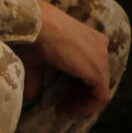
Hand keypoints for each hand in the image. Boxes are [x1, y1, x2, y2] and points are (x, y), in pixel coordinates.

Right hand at [26, 0, 111, 117]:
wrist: (32, 23)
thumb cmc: (31, 34)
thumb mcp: (35, 57)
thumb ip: (37, 77)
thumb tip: (30, 97)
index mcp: (89, 38)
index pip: (92, 68)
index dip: (77, 86)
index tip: (59, 96)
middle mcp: (100, 46)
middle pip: (96, 79)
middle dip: (79, 95)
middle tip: (60, 105)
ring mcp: (101, 58)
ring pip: (99, 89)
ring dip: (80, 103)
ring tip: (61, 108)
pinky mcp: (97, 72)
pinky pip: (100, 97)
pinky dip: (85, 107)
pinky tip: (64, 108)